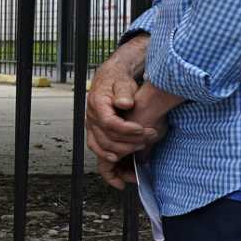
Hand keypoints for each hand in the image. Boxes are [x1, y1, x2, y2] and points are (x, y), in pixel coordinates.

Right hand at [85, 39, 157, 181]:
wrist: (109, 79)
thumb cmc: (118, 81)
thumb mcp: (123, 82)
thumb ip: (124, 92)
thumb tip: (125, 103)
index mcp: (97, 104)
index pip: (110, 123)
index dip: (127, 130)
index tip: (142, 130)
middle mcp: (91, 117)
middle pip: (106, 138)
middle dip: (129, 141)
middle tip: (148, 138)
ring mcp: (91, 125)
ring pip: (101, 146)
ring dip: (121, 151)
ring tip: (140, 147)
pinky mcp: (94, 131)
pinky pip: (96, 148)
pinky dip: (106, 156)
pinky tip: (119, 161)